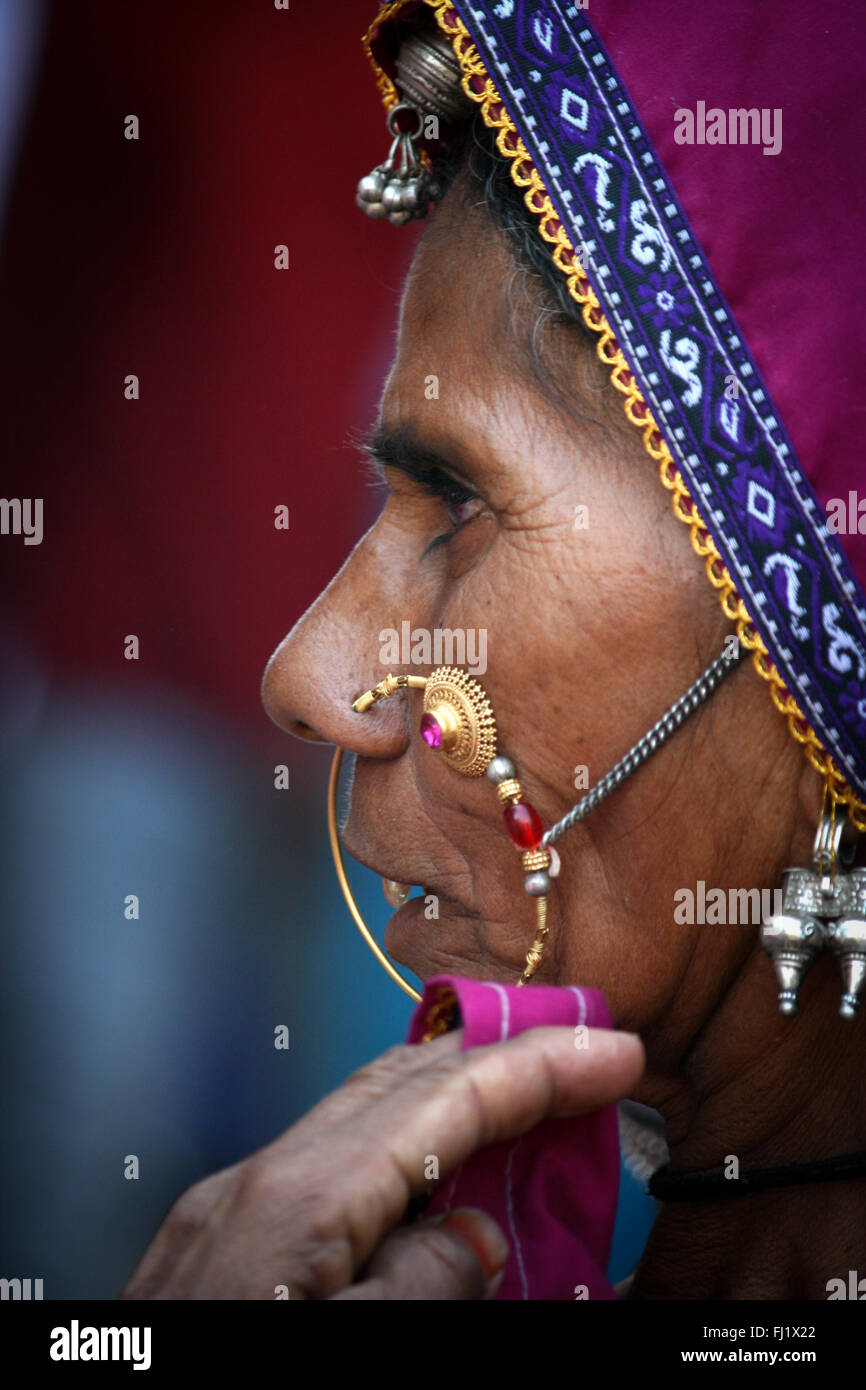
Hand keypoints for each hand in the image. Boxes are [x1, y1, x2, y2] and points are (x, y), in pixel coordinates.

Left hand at [120, 1025, 643, 1299]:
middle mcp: (257, 1181)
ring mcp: (231, 1205)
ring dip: (450, 1096)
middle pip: (400, 1078)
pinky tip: (432, 1179)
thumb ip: (423, 1290)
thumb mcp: (350, 1362)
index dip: (539, 1067)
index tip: (612, 1051)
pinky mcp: (218, 1237)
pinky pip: (330, 1159)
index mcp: (297, 1201)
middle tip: (580, 1057)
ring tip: (527, 1106)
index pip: (445, 1099)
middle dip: (499, 1056)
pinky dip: (399, 1147)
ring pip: (362, 1111)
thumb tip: (472, 1237)